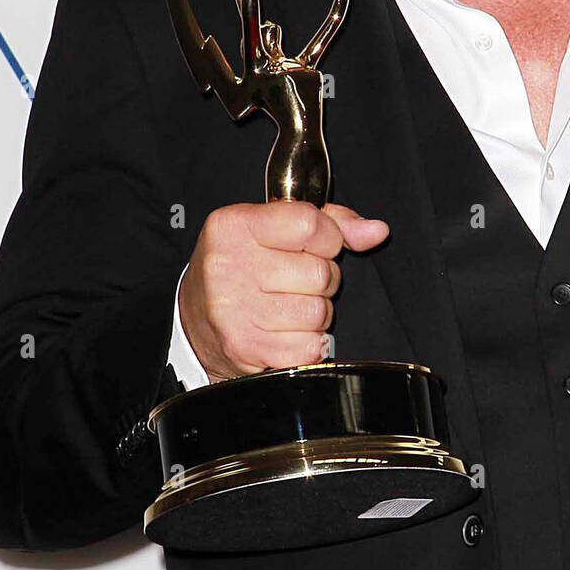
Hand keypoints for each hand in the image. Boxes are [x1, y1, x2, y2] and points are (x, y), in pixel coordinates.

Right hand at [178, 201, 388, 381]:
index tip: (318, 245)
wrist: (192, 319)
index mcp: (235, 226)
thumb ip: (330, 221)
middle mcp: (230, 265)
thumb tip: (376, 231)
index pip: (309, 224)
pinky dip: (308, 342)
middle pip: (319, 272)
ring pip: (318, 312)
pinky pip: (310, 347)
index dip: (328, 237)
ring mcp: (235, 310)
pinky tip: (286, 331)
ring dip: (315, 313)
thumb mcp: (273, 229)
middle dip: (322, 280)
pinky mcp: (245, 347)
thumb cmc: (243, 266)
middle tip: (298, 281)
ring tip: (290, 306)